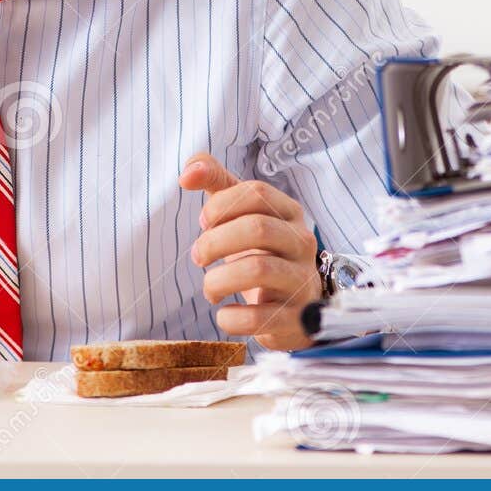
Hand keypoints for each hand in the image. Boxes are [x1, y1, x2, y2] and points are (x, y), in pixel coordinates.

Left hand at [180, 153, 320, 350]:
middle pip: (258, 228)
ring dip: (218, 279)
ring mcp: (302, 281)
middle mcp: (302, 243)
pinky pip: (258, 318)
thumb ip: (216, 181)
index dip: (221, 204)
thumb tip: (187, 172)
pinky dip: (230, 317)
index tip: (203, 221)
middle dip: (215, 241)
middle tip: (198, 256)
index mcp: (290, 213)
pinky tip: (224, 312)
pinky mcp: (295, 319)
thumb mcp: (241, 212)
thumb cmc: (260, 251)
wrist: (293, 306)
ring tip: (210, 287)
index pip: (257, 192)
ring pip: (258, 269)